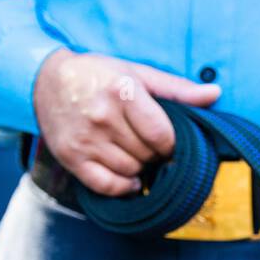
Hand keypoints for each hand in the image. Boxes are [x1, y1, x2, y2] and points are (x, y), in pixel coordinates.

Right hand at [33, 48, 220, 195]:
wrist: (44, 79)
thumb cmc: (99, 76)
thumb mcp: (137, 73)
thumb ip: (177, 89)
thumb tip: (214, 94)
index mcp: (121, 91)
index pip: (163, 136)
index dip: (172, 144)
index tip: (168, 141)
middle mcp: (101, 116)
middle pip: (148, 155)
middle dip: (154, 153)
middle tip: (145, 142)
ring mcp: (85, 139)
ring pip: (131, 171)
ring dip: (138, 167)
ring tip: (130, 149)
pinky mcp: (71, 157)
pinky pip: (108, 186)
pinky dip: (122, 185)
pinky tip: (124, 174)